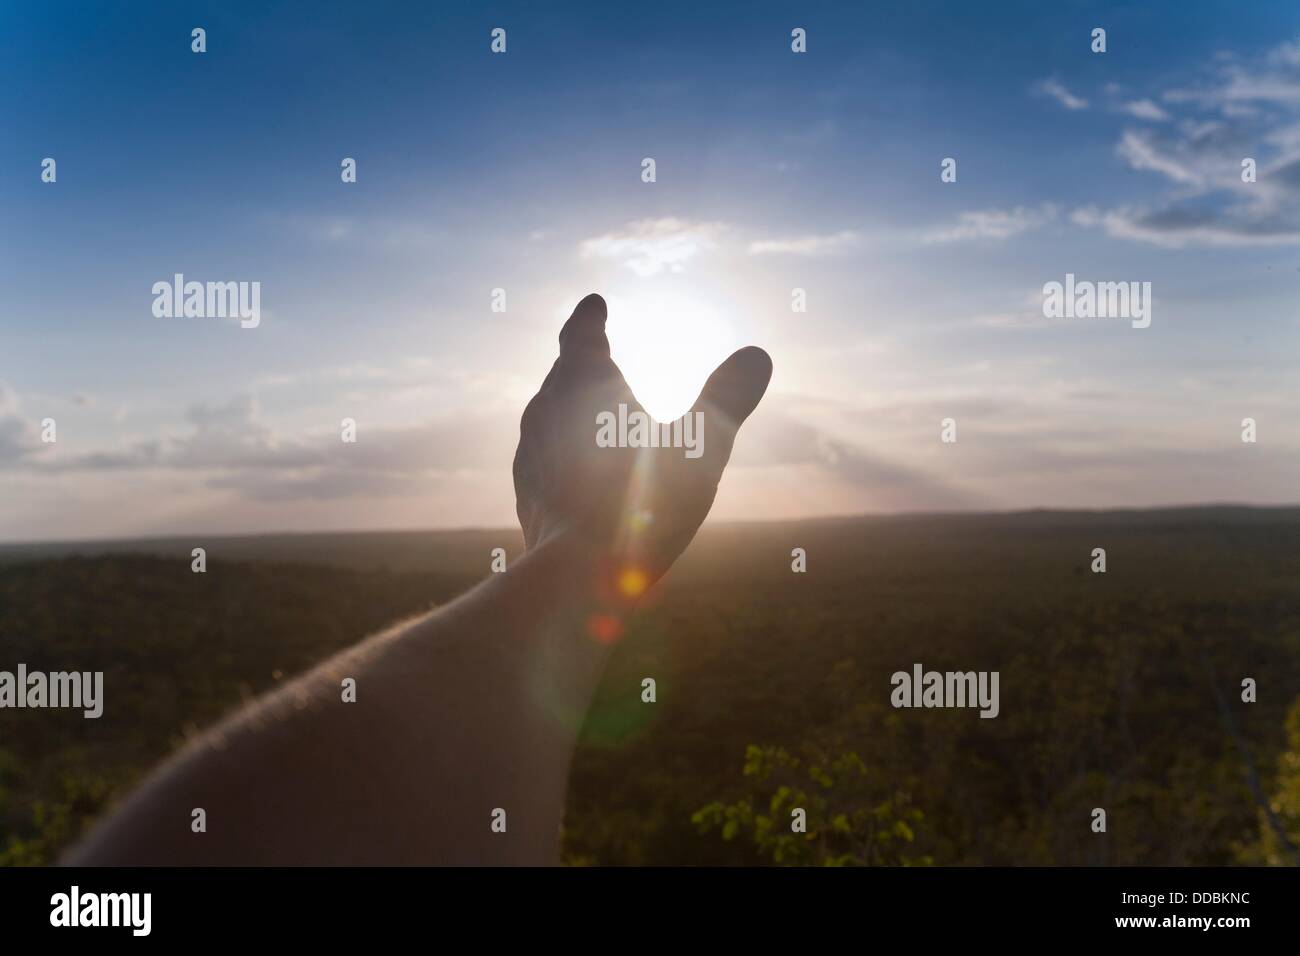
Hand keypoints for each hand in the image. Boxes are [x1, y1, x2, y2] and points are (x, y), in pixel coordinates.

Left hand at [513, 293, 771, 600]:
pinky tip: (581, 475)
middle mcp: (545, 411)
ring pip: (550, 419)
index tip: (594, 304)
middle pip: (562, 375)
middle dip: (580, 364)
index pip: (581, 334)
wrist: (574, 577)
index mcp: (583, 383)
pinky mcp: (527, 496)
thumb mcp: (701, 445)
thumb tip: (758, 354)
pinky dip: (566, 455)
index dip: (590, 317)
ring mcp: (530, 456)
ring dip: (571, 413)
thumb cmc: (642, 503)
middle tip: (593, 353)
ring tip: (590, 416)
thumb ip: (728, 397)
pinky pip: (546, 460)